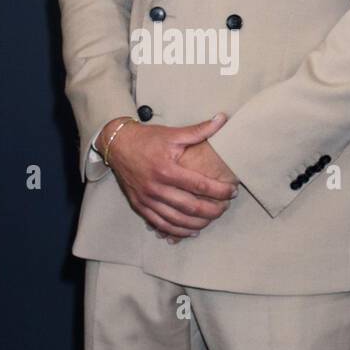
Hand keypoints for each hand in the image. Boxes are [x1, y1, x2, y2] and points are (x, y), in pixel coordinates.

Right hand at [101, 113, 238, 243]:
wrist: (118, 145)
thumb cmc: (147, 139)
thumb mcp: (173, 133)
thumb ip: (199, 130)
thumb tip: (222, 119)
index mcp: (166, 169)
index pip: (199, 185)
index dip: (219, 190)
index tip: (232, 191)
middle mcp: (156, 187)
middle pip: (190, 207)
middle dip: (212, 210)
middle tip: (225, 208)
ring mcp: (147, 199)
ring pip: (177, 220)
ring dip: (198, 223)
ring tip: (212, 219)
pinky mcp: (139, 205)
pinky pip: (161, 224)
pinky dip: (178, 231)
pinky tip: (191, 231)